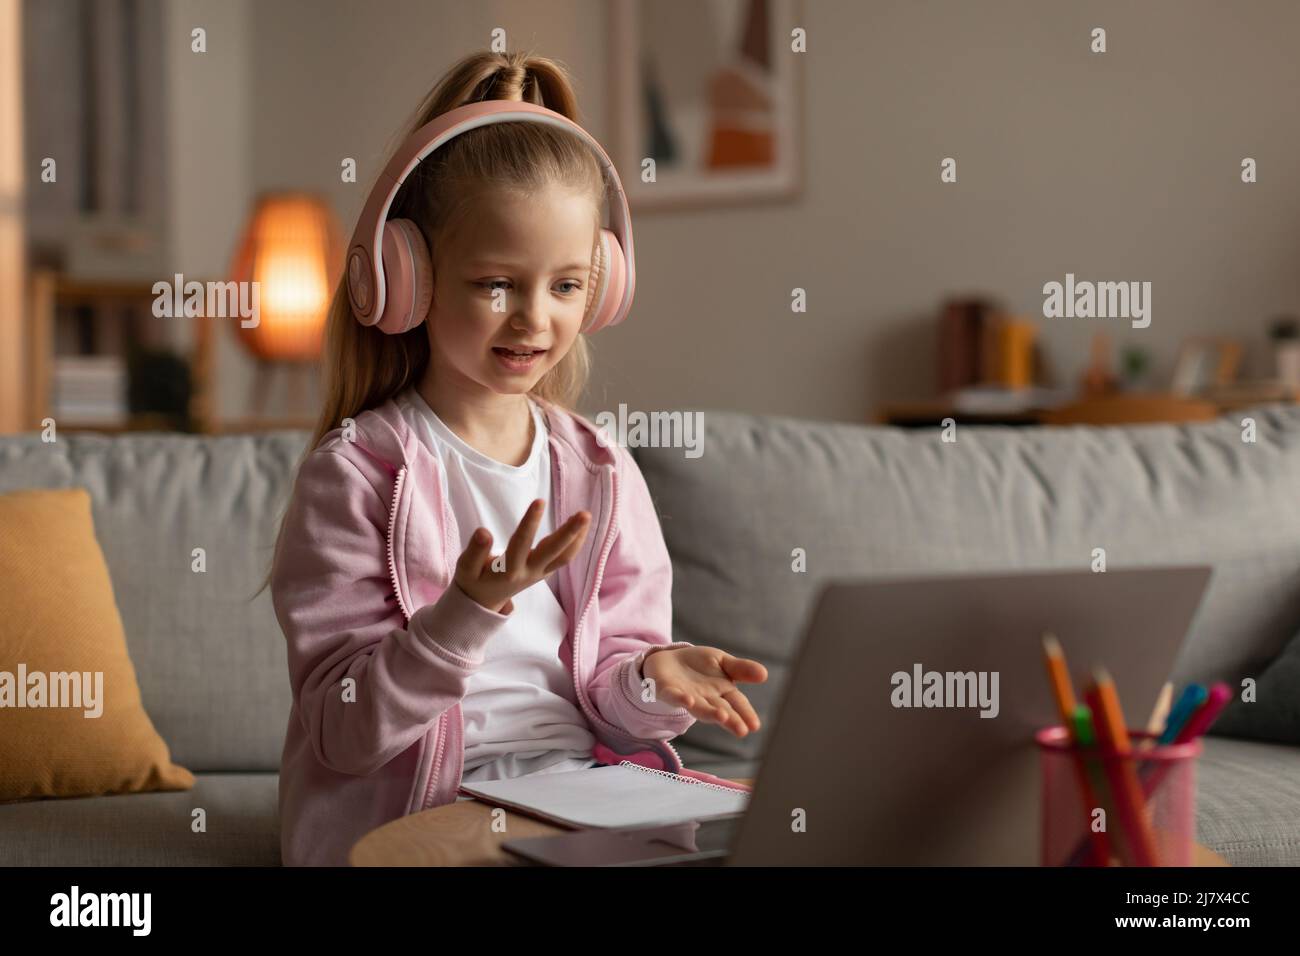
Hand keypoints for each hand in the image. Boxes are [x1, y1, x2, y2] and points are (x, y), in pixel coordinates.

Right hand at [454, 499, 590, 614]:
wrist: (484, 602)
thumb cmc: (474, 581)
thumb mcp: (466, 569)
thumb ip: (474, 551)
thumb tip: (483, 532)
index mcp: (509, 571)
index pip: (521, 543)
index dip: (530, 522)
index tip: (539, 501)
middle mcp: (530, 572)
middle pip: (554, 554)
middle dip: (570, 533)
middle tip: (584, 514)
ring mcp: (540, 573)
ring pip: (564, 557)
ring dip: (578, 537)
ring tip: (586, 516)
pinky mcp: (545, 571)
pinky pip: (564, 558)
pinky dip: (575, 542)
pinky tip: (580, 525)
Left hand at [641, 647, 767, 736]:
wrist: (668, 660)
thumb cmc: (699, 665)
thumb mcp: (722, 662)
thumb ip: (741, 669)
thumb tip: (765, 674)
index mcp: (722, 693)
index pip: (737, 704)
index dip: (745, 714)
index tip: (755, 726)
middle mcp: (706, 699)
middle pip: (720, 710)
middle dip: (730, 720)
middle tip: (741, 730)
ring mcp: (687, 696)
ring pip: (699, 708)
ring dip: (710, 713)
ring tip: (722, 716)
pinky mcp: (667, 690)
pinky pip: (673, 696)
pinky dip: (680, 699)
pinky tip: (689, 700)